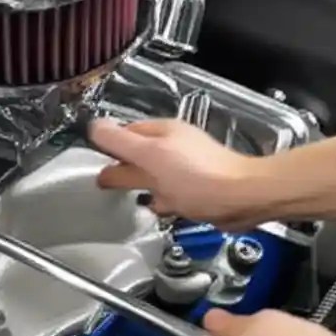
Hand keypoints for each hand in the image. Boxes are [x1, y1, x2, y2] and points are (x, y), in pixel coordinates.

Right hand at [88, 118, 273, 227]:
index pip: (125, 132)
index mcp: (162, 132)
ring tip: (126, 196)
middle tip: (105, 182)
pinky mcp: (197, 189)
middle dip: (122, 167)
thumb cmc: (198, 177)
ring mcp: (186, 168)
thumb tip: (94, 128)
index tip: (94, 162)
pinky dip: (161, 199)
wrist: (241, 198)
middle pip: (138, 154)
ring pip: (154, 175)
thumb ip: (121, 142)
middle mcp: (174, 146)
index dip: (108, 146)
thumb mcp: (151, 156)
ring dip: (141, 185)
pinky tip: (158, 207)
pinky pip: (170, 192)